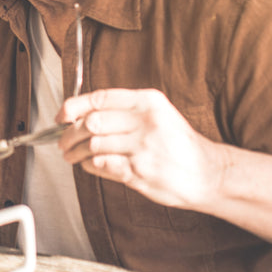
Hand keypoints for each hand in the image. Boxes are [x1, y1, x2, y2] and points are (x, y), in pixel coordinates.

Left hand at [57, 88, 223, 210]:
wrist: (210, 173)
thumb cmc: (179, 145)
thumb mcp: (158, 115)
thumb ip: (124, 111)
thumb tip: (80, 114)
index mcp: (148, 101)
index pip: (99, 98)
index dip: (73, 107)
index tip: (61, 116)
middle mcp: (145, 121)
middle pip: (91, 123)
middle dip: (69, 134)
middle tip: (63, 142)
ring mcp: (143, 147)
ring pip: (92, 145)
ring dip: (75, 152)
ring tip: (72, 156)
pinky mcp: (140, 171)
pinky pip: (101, 165)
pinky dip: (89, 166)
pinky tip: (91, 165)